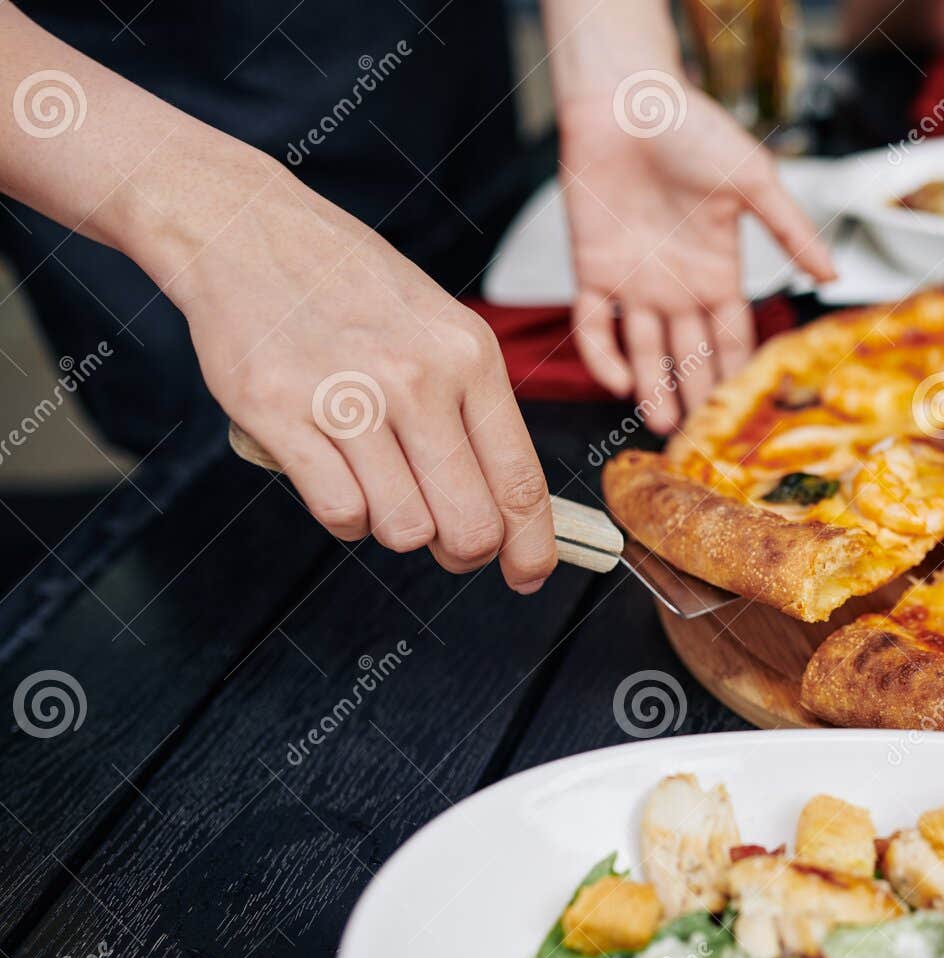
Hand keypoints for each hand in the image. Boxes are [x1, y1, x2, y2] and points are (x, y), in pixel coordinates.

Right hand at [154, 154, 556, 591]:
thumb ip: (475, 410)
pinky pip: (340, 514)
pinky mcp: (283, 415)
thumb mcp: (441, 329)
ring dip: (395, 528)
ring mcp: (350, 398)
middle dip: (463, 552)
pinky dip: (344, 517)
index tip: (528, 575)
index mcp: (470, 357)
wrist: (246, 230)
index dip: (532, 545)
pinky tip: (337, 478)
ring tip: (379, 484)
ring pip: (404, 529)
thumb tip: (510, 507)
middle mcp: (418, 379)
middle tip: (448, 544)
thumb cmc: (349, 286)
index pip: (520, 481)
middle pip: (469, 523)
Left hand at [560, 85, 834, 432]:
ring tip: (666, 428)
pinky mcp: (592, 269)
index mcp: (718, 270)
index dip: (739, 374)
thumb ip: (790, 231)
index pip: (731, 337)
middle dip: (698, 397)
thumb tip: (832, 275)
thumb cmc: (694, 129)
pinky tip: (620, 381)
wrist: (626, 99)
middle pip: (689, 356)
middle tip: (706, 441)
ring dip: (653, 390)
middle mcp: (676, 285)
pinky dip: (603, 355)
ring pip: (643, 352)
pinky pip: (594, 325)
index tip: (750, 415)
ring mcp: (633, 281)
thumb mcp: (754, 181)